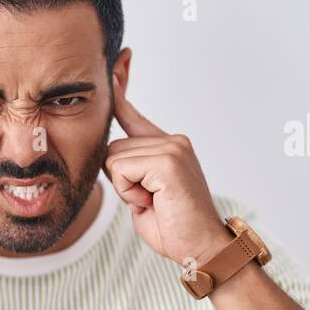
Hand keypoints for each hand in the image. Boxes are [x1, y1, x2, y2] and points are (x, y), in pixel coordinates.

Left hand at [105, 75, 229, 266]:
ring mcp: (173, 148)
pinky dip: (129, 192)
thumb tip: (108, 155)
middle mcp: (173, 141)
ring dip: (125, 189)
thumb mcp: (141, 193)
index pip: (133, 114)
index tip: (117, 60)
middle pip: (112, 148)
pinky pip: (121, 170)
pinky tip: (154, 201)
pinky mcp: (168, 161)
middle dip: (120, 181)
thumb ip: (128, 170)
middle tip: (149, 200)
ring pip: (114, 159)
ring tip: (154, 202)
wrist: (200, 249)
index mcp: (167, 146)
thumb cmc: (173, 227)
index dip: (120, 89)